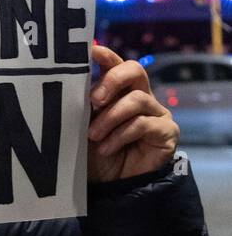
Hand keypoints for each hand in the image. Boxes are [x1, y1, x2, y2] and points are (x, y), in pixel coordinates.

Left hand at [86, 44, 178, 182]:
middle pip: (134, 69)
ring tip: (93, 135)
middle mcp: (140, 95)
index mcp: (118, 89)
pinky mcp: (166, 131)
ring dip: (110, 117)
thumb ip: (81, 104)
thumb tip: (67, 84)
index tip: (90, 51)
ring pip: (136, 99)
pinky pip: (144, 124)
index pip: (115, 63)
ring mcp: (156, 112)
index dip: (105, 55)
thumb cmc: (93, 151)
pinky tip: (106, 148)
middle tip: (93, 100)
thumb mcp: (81, 125)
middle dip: (112, 80)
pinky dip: (120, 135)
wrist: (110, 184)